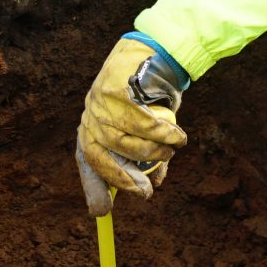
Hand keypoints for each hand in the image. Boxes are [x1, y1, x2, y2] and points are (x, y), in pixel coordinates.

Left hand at [77, 36, 187, 212]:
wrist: (157, 55)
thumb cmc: (151, 97)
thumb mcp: (147, 132)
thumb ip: (145, 157)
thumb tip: (152, 187)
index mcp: (93, 128)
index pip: (88, 162)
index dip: (93, 187)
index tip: (102, 212)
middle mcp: (91, 116)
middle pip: (102, 156)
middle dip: (124, 179)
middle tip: (146, 193)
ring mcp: (99, 102)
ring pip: (125, 141)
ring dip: (154, 151)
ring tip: (172, 148)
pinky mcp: (113, 89)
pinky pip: (141, 123)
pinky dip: (164, 133)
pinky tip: (178, 135)